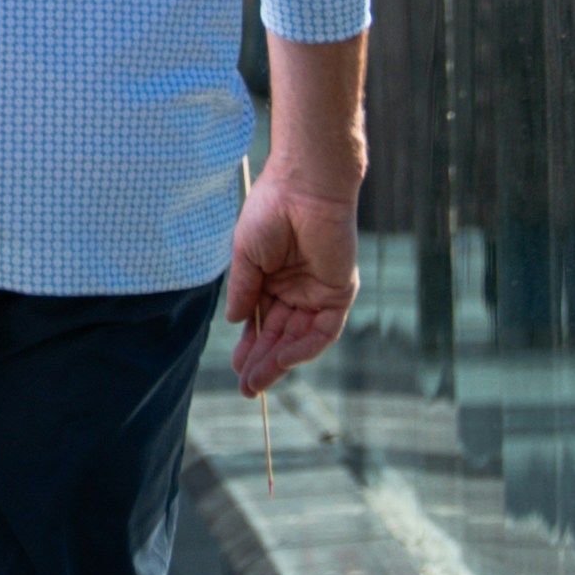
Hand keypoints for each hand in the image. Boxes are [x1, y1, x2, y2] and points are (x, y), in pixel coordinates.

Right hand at [227, 165, 358, 396]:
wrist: (303, 186)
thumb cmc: (271, 210)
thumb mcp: (246, 255)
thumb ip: (244, 290)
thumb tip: (236, 322)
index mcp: (272, 278)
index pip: (262, 322)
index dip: (250, 346)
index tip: (237, 370)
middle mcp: (296, 289)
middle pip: (280, 335)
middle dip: (263, 361)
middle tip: (247, 387)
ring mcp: (317, 292)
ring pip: (300, 338)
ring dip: (281, 361)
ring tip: (259, 380)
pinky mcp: (339, 292)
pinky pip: (324, 330)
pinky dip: (306, 347)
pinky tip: (285, 358)